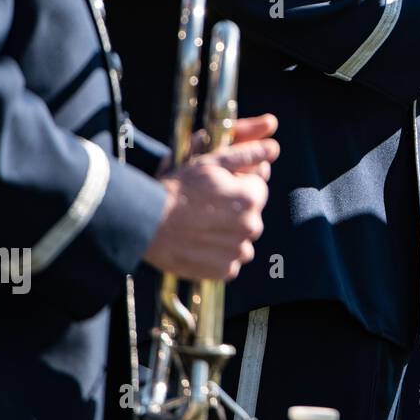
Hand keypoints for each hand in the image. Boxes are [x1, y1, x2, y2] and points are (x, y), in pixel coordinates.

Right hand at [144, 120, 278, 280]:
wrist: (146, 224)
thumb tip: (273, 148)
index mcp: (252, 198)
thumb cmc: (177, 189)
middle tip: (205, 209)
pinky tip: (198, 244)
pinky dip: (217, 255)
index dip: (237, 187)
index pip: (258, 190)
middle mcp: (251, 226)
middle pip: (251, 216)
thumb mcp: (210, 163)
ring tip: (200, 227)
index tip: (216, 190)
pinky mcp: (225, 271)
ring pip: (241, 240)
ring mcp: (238, 251)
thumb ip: (247, 154)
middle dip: (234, 212)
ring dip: (227, 234)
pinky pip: (229, 261)